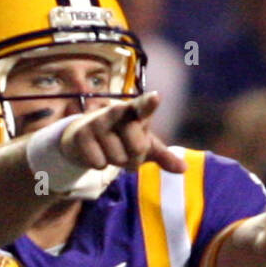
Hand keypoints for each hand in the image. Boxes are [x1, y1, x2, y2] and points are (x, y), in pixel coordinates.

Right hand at [60, 91, 185, 173]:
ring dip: (116, 162)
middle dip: (134, 158)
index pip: (144, 107)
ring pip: (118, 158)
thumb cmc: (122, 139)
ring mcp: (97, 122)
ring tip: (109, 149)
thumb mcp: (144, 146)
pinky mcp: (81, 135)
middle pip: (137, 148)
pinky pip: (99, 163)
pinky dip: (100, 164)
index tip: (156, 97)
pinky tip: (95, 152)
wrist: (85, 138)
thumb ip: (164, 156)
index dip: (149, 104)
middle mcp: (116, 112)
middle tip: (125, 148)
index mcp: (135, 112)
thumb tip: (184, 169)